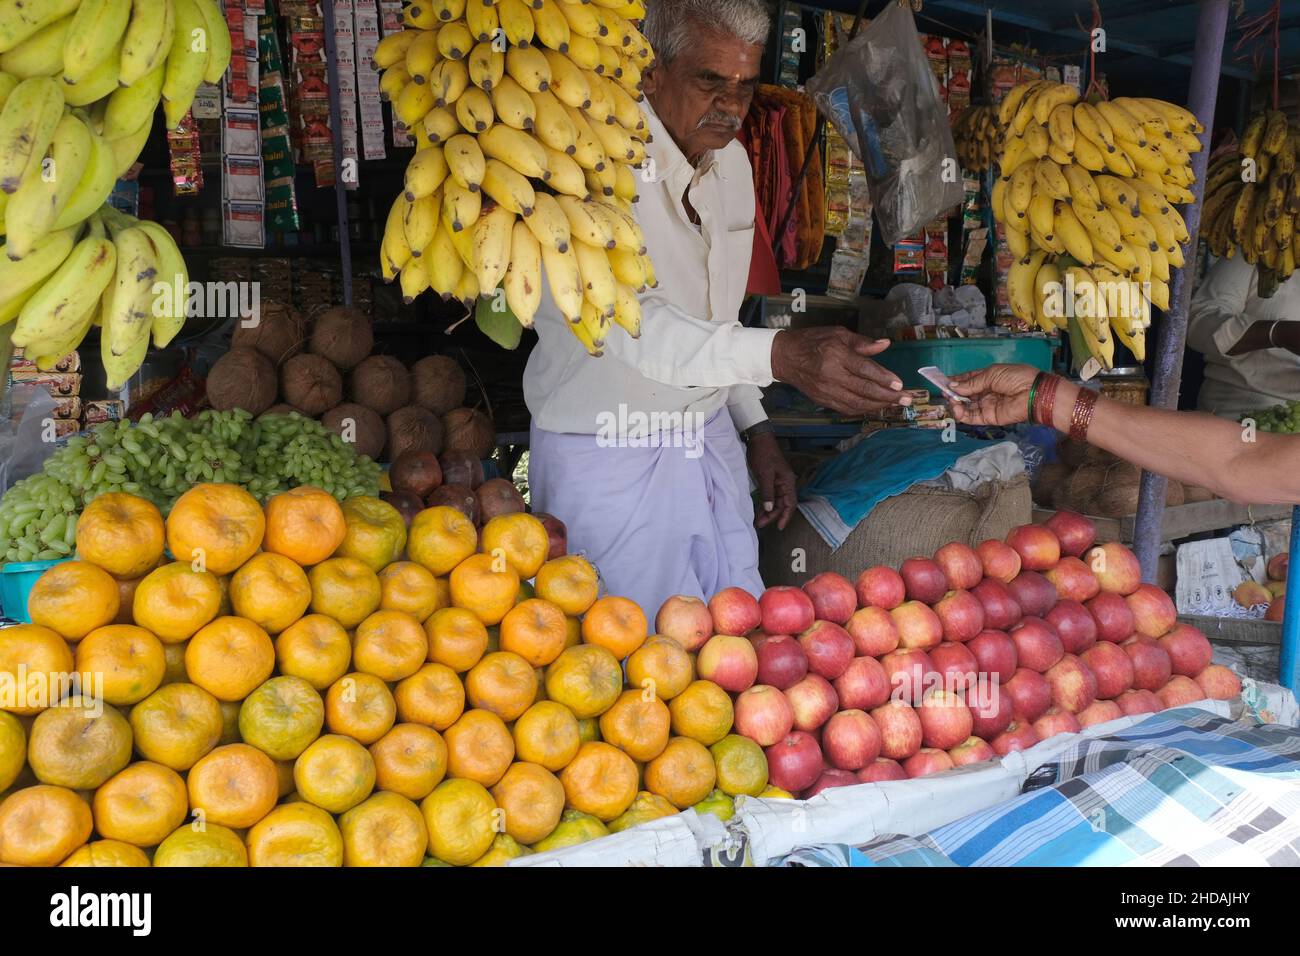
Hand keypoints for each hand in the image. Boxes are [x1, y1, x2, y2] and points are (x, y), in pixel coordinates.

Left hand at [747, 431, 796, 530]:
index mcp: (787, 482)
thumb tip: (770, 509)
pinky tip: (759, 511)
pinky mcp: (770, 481)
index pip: (790, 503)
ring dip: (768, 512)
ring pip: (775, 502)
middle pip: (782, 505)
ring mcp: (778, 482)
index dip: (786, 516)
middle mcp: (785, 484)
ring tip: (758, 521)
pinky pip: (769, 496)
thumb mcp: (765, 474)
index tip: (779, 527)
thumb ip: (767, 492)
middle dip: (772, 516)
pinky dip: (764, 504)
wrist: (758, 439)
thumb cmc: (763, 454)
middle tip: (761, 525)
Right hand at [771, 327, 908, 415]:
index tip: (900, 385)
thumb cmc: (813, 341)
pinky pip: (846, 409)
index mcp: (836, 355)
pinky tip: (876, 407)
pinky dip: (863, 410)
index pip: (864, 370)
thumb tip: (885, 345)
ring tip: (895, 404)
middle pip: (864, 390)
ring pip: (857, 403)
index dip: (884, 378)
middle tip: (907, 399)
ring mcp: (826, 390)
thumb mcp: (838, 333)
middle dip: (888, 396)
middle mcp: (832, 375)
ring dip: (878, 406)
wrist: (784, 357)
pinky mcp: (823, 400)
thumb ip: (862, 342)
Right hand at [949, 364, 1040, 425]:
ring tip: (952, 401)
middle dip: (954, 393)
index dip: (956, 381)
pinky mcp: (989, 417)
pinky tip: (957, 409)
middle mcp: (986, 392)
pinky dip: (962, 415)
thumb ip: (972, 382)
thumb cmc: (1016, 378)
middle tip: (945, 393)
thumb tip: (953, 386)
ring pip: (966, 407)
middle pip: (965, 394)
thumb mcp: (992, 374)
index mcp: (988, 378)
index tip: (942, 382)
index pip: (968, 380)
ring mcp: (987, 405)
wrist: (1034, 394)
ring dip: (957, 404)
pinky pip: (972, 417)